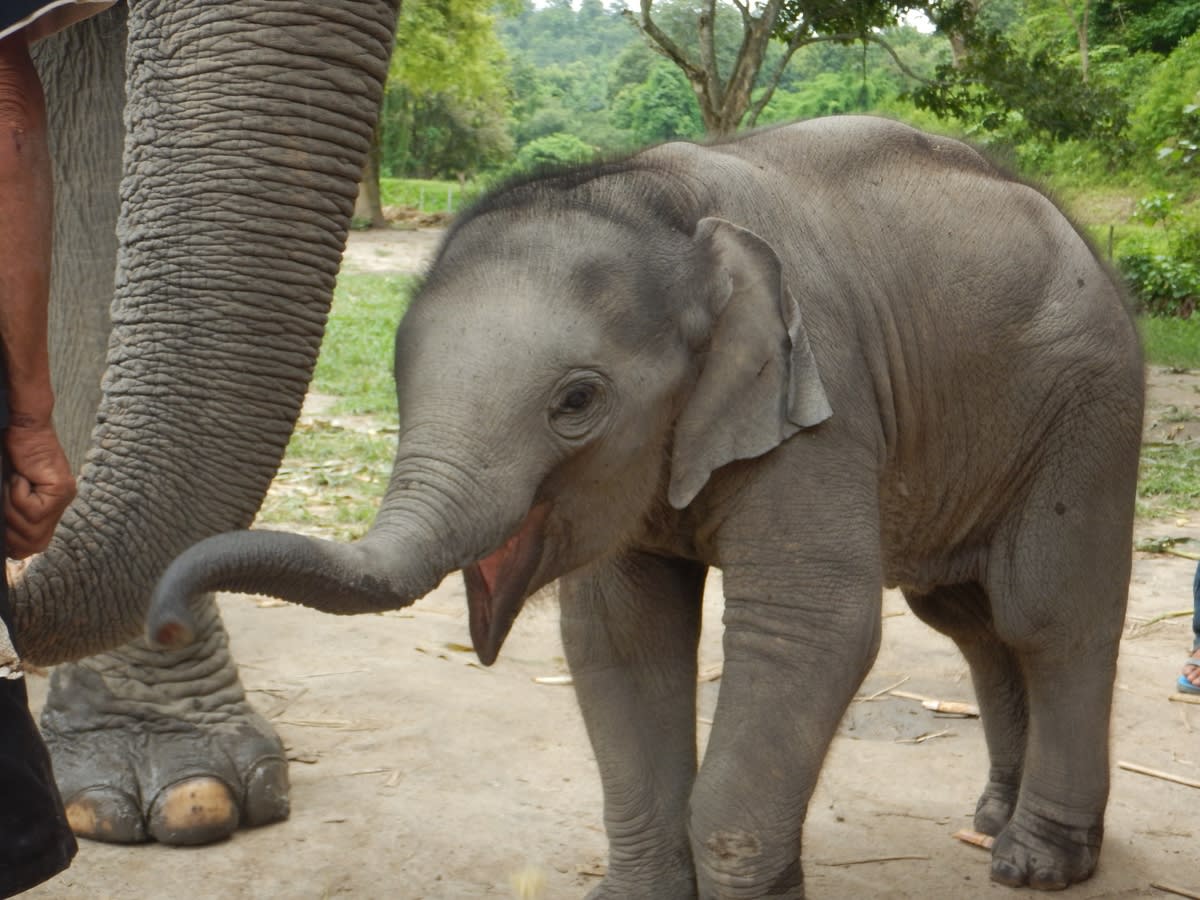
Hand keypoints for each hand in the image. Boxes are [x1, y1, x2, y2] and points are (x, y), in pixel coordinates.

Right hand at [4, 417, 74, 556]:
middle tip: (8, 498)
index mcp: (49, 508)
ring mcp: (63, 498)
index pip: (35, 545)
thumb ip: (11, 514)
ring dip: (11, 506)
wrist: (24, 429)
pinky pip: (30, 509)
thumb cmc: (10, 457)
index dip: (15, 546)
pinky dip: (16, 493)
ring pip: (30, 526)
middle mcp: (61, 506)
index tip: (5, 539)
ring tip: (13, 483)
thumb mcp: (8, 492)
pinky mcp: (61, 489)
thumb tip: (9, 547)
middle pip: (33, 543)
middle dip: (10, 527)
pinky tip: (21, 477)